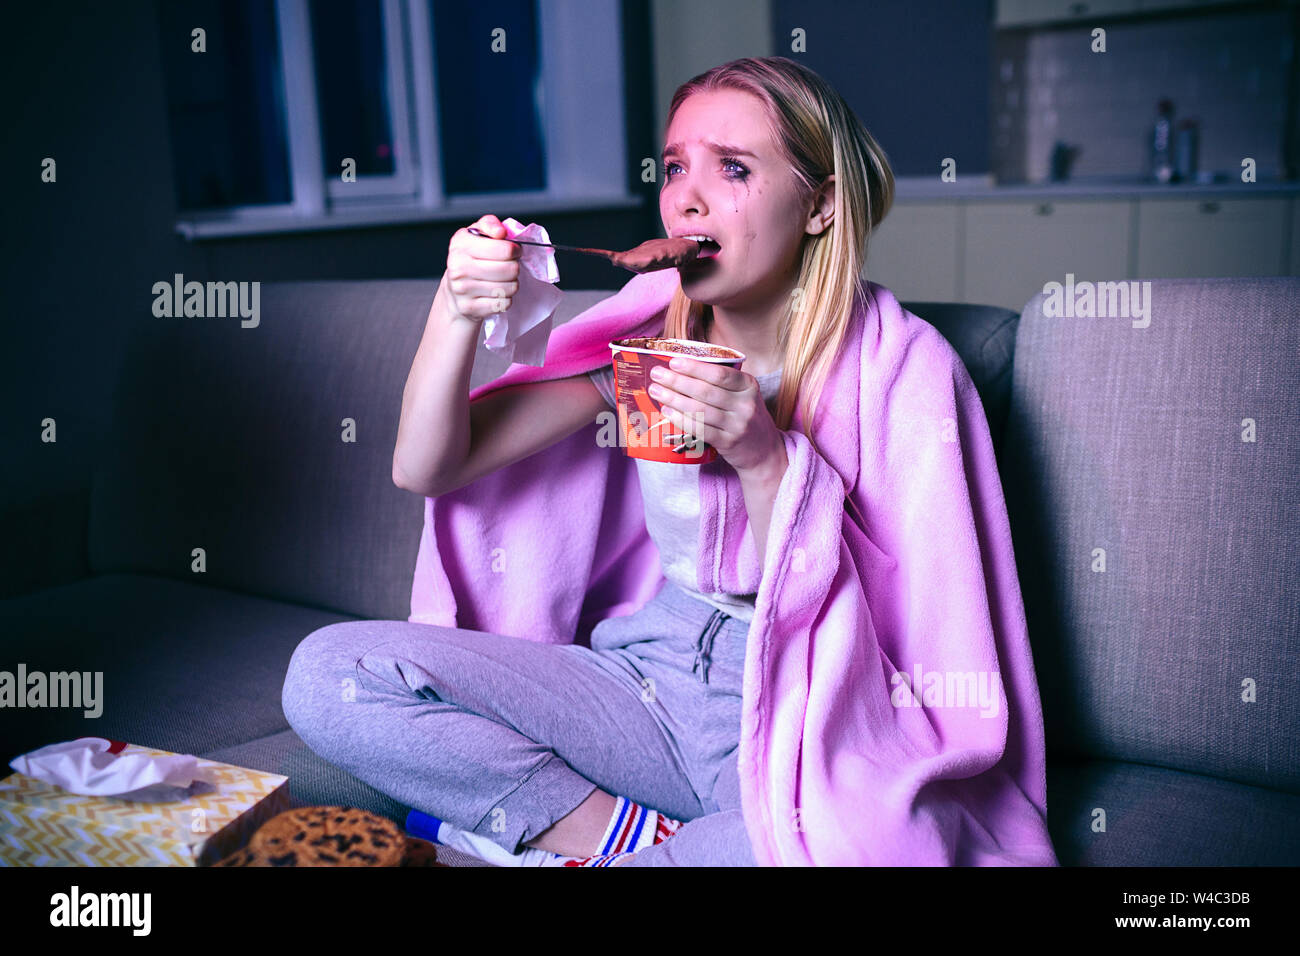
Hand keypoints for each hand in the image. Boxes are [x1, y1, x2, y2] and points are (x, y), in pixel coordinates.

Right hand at [440, 214, 520, 322]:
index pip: (505, 249)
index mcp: (461, 244)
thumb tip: (501, 231)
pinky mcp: (469, 307)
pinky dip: (505, 299)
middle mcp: (458, 266)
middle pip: (510, 270)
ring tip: (503, 280)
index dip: (515, 250)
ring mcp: (462, 289)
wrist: (454, 291)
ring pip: (509, 288)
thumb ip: (490, 225)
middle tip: (509, 267)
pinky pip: (503, 303)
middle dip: (514, 268)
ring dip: (512, 284)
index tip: (513, 251)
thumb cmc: (470, 259)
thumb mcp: (477, 235)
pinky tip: (496, 294)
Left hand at [648, 357, 785, 476]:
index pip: (719, 374)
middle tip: (656, 374)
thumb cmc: (745, 416)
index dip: (694, 367)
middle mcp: (746, 405)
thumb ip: (721, 382)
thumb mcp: (743, 394)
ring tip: (656, 391)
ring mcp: (737, 425)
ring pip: (699, 410)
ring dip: (673, 399)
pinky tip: (667, 411)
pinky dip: (680, 419)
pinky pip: (700, 429)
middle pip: (705, 391)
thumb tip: (683, 367)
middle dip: (677, 381)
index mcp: (749, 386)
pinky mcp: (728, 443)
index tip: (673, 362)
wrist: (764, 451)